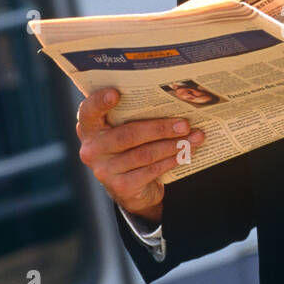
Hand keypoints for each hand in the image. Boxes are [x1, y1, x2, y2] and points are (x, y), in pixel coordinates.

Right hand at [76, 86, 204, 223]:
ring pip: (144, 154)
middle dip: (160, 128)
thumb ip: (134, 116)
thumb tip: (174, 102)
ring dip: (172, 145)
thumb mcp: (125, 130)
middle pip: (128, 134)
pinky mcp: (120, 186)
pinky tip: (185, 153)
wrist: (131, 190)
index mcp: (89, 128)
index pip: (89, 111)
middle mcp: (92, 149)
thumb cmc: (131, 149)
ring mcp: (104, 170)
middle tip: (185, 124)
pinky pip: (150, 170)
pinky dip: (171, 160)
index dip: (100, 102)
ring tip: (194, 137)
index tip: (116, 93)